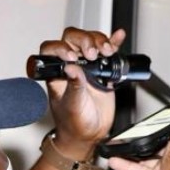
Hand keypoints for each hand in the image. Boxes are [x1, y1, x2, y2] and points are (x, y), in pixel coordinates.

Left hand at [35, 26, 126, 156]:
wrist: (89, 134)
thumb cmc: (73, 123)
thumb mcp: (72, 106)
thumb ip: (73, 86)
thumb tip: (70, 68)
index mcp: (56, 73)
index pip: (51, 49)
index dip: (61, 48)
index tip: (72, 57)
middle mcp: (70, 66)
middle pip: (73, 39)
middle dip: (84, 41)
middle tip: (93, 55)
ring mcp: (87, 66)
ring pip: (90, 41)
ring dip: (99, 41)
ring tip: (106, 52)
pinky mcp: (103, 70)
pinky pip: (108, 51)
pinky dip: (114, 41)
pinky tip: (118, 36)